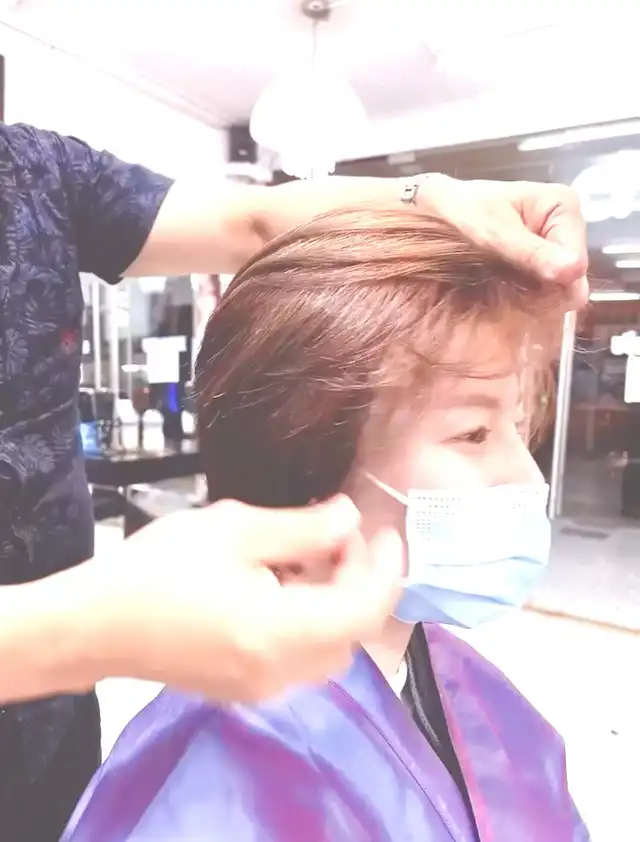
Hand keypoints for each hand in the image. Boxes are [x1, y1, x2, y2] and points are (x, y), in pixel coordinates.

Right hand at [88, 496, 402, 701]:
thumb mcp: (233, 529)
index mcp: (280, 632)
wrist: (93, 623)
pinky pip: (299, 658)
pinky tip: (276, 585)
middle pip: (353, 631)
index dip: (387, 567)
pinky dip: (308, 621)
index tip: (386, 531)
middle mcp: (281, 672)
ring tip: (302, 555)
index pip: (366, 609)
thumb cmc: (158, 568)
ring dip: (333, 601)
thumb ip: (303, 527)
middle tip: (334, 535)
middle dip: (357, 580)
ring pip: (329, 648)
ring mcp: (262, 688)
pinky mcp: (244, 689)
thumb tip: (350, 518)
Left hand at [423, 175, 588, 305]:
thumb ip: (532, 253)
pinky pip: (547, 289)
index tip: (526, 291)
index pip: (578, 259)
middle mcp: (567, 226)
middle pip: (573, 275)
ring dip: (537, 297)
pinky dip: (530, 297)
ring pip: (561, 286)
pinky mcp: (543, 263)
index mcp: (564, 205)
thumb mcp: (496, 233)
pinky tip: (509, 293)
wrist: (444, 211)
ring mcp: (556, 246)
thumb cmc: (465, 211)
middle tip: (510, 290)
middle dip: (546, 290)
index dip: (556, 281)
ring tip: (507, 290)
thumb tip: (574, 271)